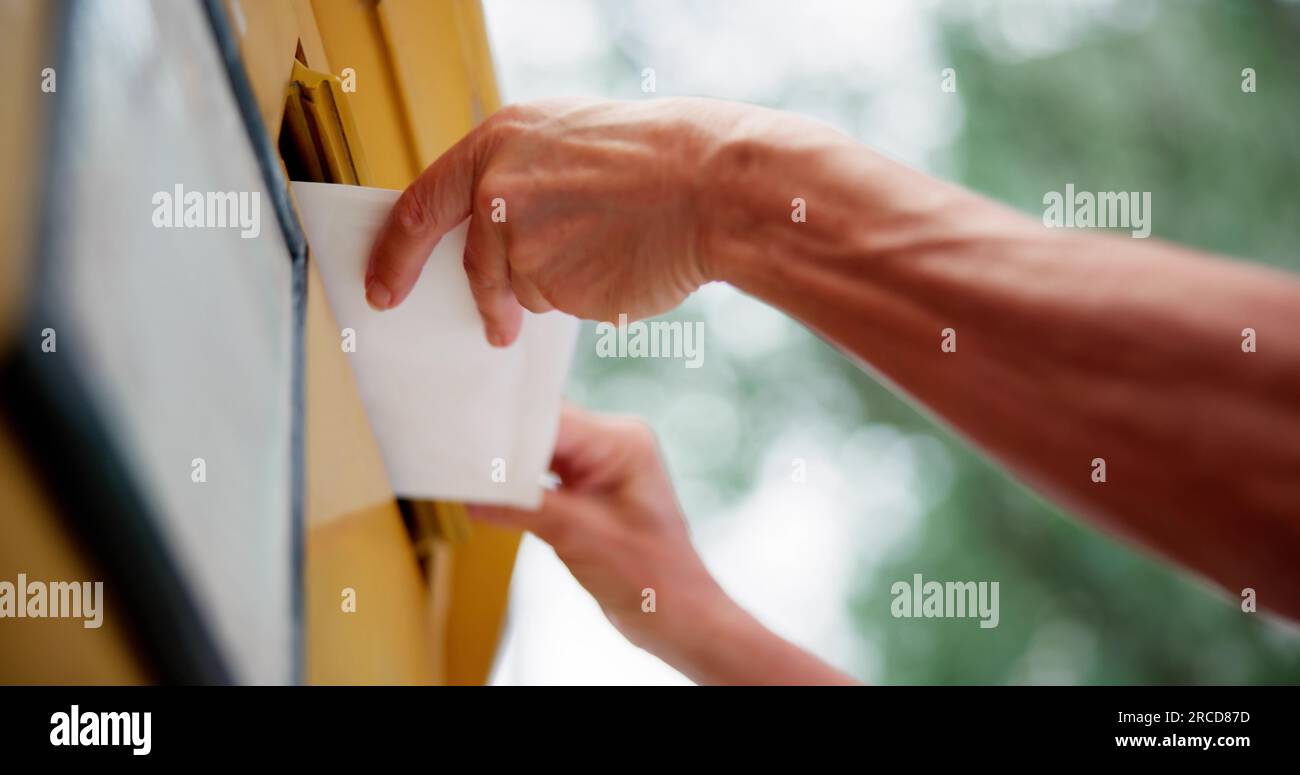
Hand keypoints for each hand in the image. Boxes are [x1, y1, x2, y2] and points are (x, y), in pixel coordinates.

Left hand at [364, 97, 758, 344]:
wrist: (704, 186)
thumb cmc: (647, 157)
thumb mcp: (561, 140)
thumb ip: (512, 177)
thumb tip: (481, 225)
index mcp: (492, 148)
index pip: (418, 210)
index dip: (394, 255)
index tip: (382, 289)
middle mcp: (496, 198)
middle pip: (476, 267)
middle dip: (488, 303)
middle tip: (495, 326)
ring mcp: (525, 247)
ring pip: (522, 290)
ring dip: (552, 288)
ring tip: (605, 249)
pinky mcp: (557, 291)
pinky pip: (558, 306)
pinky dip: (580, 297)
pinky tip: (615, 265)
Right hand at [469, 404, 728, 658]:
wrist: (679, 617)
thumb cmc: (652, 579)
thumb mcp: (580, 538)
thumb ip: (522, 508)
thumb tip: (466, 492)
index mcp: (622, 441)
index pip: (550, 419)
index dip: (503, 427)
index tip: (459, 436)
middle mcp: (611, 442)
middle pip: (539, 428)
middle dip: (497, 443)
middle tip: (451, 453)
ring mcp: (598, 464)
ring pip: (534, 450)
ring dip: (502, 465)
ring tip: (459, 472)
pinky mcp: (585, 487)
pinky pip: (539, 474)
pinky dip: (513, 485)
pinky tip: (483, 492)